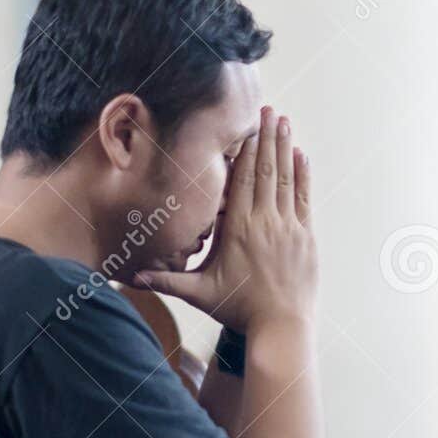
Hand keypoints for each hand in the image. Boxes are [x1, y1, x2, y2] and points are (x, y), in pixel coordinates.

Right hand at [135, 105, 315, 331]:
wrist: (282, 328)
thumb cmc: (240, 312)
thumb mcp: (200, 295)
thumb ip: (167, 281)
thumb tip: (131, 278)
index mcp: (239, 230)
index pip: (243, 181)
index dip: (246, 151)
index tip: (246, 126)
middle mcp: (266, 223)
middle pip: (266, 171)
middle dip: (267, 138)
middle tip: (269, 109)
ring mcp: (289, 229)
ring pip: (287, 179)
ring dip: (285, 148)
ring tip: (284, 121)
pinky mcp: (306, 238)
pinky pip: (304, 198)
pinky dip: (302, 175)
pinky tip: (301, 155)